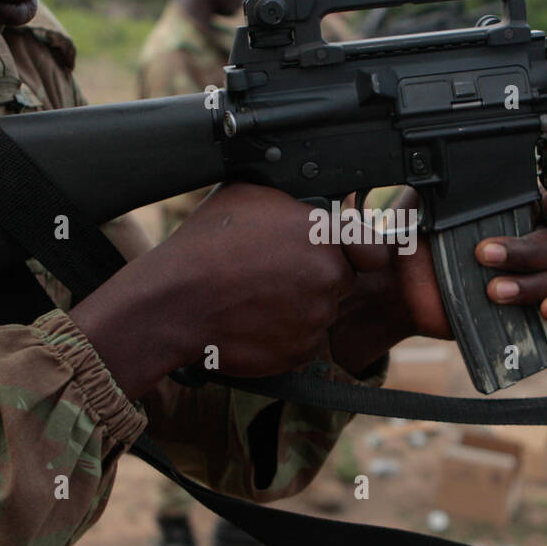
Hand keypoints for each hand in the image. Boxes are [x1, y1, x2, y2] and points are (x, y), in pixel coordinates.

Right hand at [71, 182, 355, 398]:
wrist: (174, 303)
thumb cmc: (206, 244)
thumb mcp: (251, 194)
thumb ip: (299, 196)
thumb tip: (323, 197)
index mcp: (322, 235)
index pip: (372, 248)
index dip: (358, 249)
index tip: (343, 252)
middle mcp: (328, 278)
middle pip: (341, 279)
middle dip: (317, 275)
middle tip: (275, 270)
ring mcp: (316, 318)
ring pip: (322, 311)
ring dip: (300, 304)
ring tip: (257, 294)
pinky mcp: (300, 352)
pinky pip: (305, 340)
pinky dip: (286, 334)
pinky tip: (254, 319)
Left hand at [329, 191, 546, 371]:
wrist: (400, 288)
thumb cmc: (415, 241)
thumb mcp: (425, 203)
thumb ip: (446, 182)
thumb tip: (450, 160)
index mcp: (520, 208)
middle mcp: (536, 238)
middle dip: (527, 251)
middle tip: (483, 255)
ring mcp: (540, 275)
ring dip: (536, 284)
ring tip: (494, 291)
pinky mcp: (535, 309)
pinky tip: (546, 310)